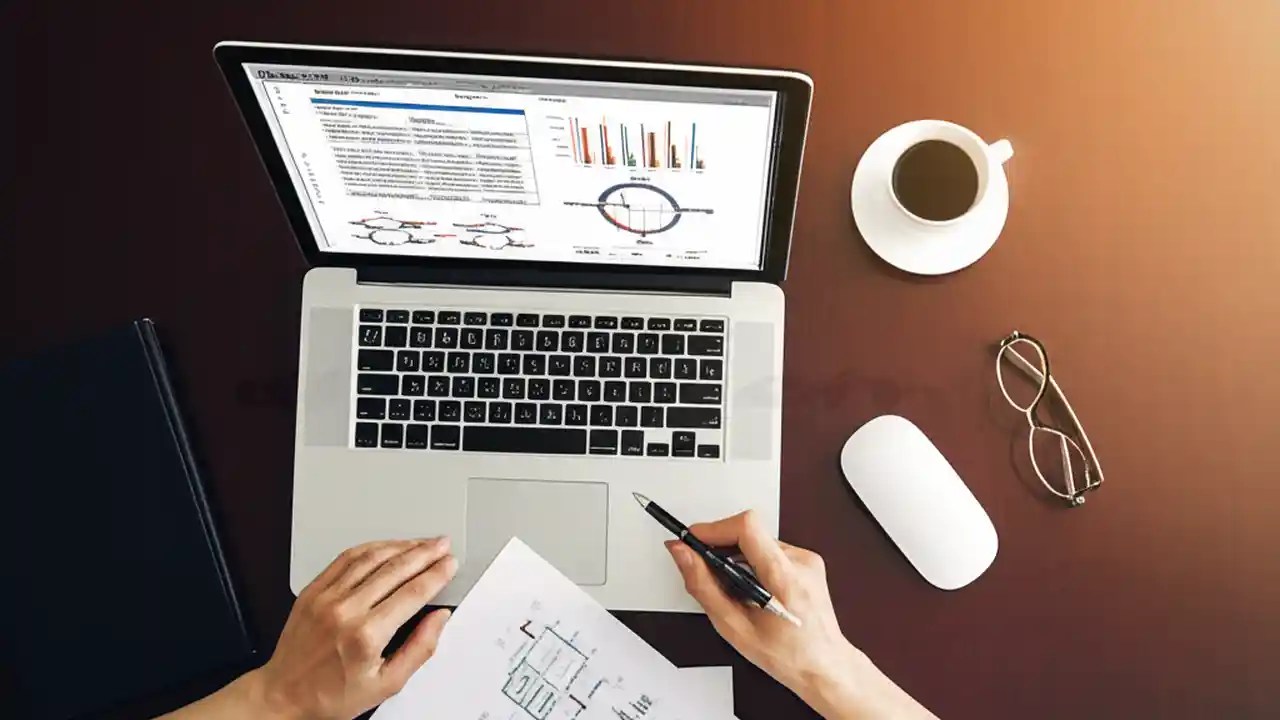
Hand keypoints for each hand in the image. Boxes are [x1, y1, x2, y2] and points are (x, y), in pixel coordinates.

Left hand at [253, 537, 457, 719]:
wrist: (285, 695)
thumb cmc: (331, 695)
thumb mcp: (387, 684)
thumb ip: (419, 649)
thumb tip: (439, 619)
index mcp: (367, 636)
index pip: (413, 593)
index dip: (437, 574)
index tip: (449, 565)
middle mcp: (345, 611)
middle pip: (396, 569)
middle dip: (425, 553)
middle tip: (442, 545)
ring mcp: (326, 597)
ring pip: (371, 557)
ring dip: (401, 545)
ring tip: (420, 543)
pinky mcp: (312, 591)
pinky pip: (345, 558)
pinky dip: (371, 547)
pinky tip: (386, 545)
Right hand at [667, 512, 934, 719]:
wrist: (824, 665)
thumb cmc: (788, 655)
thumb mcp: (734, 628)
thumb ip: (704, 586)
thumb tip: (683, 555)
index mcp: (785, 579)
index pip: (747, 527)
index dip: (713, 529)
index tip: (693, 540)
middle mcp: (800, 562)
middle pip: (749, 531)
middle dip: (720, 546)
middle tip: (705, 569)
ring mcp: (807, 560)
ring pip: (758, 540)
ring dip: (737, 557)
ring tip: (734, 589)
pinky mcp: (807, 561)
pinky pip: (771, 548)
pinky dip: (753, 562)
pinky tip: (753, 588)